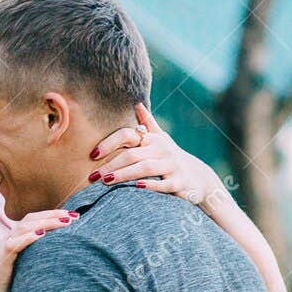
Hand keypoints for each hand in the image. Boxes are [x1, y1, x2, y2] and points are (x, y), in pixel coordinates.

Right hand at [0, 209, 76, 291]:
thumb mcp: (31, 274)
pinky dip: (26, 238)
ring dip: (44, 223)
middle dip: (52, 215)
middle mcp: (6, 244)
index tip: (74, 215)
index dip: (52, 215)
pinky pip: (11, 246)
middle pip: (28, 220)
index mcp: (14, 243)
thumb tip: (69, 257)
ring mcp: (1, 254)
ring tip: (63, 224)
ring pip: (21, 229)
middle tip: (74, 217)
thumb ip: (42, 262)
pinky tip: (41, 235)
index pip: (33, 220)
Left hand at [91, 104, 225, 205]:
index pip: (128, 135)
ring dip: (125, 174)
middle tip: (93, 176)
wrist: (198, 178)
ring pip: (146, 168)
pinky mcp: (179, 182)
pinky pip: (164, 184)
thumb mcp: (160, 139)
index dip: (110, 143)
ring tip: (106, 182)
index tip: (93, 154)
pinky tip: (136, 187)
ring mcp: (172, 166)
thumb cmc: (170, 157)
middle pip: (133, 155)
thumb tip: (137, 104)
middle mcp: (162, 150)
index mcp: (153, 139)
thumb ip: (148, 124)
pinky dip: (151, 185)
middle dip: (111, 165)